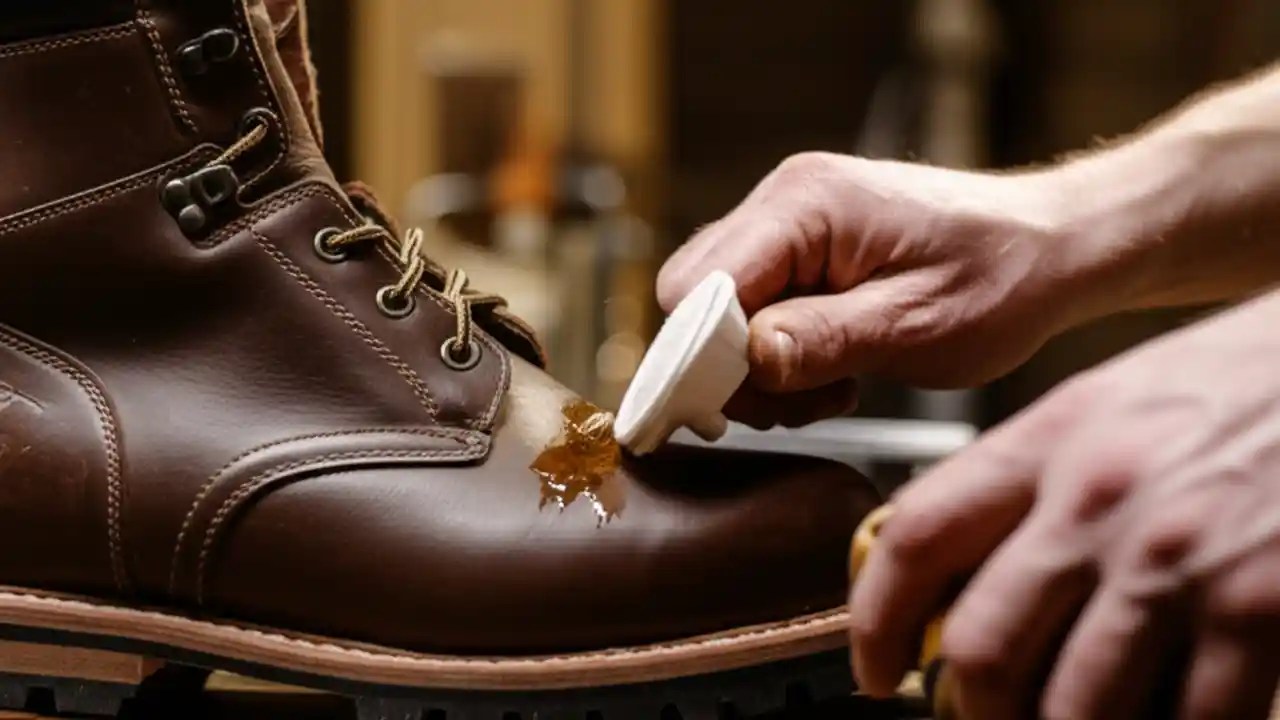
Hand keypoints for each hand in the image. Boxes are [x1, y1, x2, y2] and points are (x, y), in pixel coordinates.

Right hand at [657, 152, 1098, 429]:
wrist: (1052, 249)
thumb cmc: (1003, 276)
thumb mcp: (917, 325)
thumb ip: (822, 341)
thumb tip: (744, 363)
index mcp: (805, 204)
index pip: (698, 285)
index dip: (705, 355)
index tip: (747, 404)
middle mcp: (784, 202)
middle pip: (694, 297)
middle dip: (729, 366)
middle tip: (796, 400)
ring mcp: (789, 224)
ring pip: (717, 311)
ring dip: (758, 368)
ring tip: (832, 385)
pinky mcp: (802, 252)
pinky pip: (754, 310)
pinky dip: (778, 354)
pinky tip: (833, 368)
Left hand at [848, 290, 1279, 718]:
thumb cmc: (1236, 382)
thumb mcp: (1107, 404)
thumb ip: (1032, 482)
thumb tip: (967, 572)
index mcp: (1051, 439)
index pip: (917, 536)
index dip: (876, 620)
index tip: (874, 665)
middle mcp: (1099, 498)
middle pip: (981, 644)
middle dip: (971, 706)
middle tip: (978, 716)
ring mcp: (1176, 558)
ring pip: (1073, 704)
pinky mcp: (1258, 607)